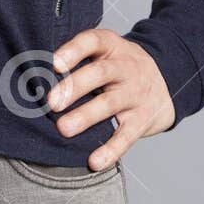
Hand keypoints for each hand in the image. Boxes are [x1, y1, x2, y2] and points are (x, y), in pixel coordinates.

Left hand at [46, 27, 174, 169]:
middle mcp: (125, 67)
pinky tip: (94, 162)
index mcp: (111, 46)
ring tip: (63, 128)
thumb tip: (35, 75)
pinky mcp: (143, 119)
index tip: (54, 63)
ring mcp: (135, 93)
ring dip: (86, 116)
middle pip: (100, 73)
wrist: (167, 79)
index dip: (73, 50)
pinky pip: (127, 135)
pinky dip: (111, 150)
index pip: (92, 41)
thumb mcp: (105, 51)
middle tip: (52, 102)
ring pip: (110, 103)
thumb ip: (77, 58)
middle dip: (74, 86)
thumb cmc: (120, 65)